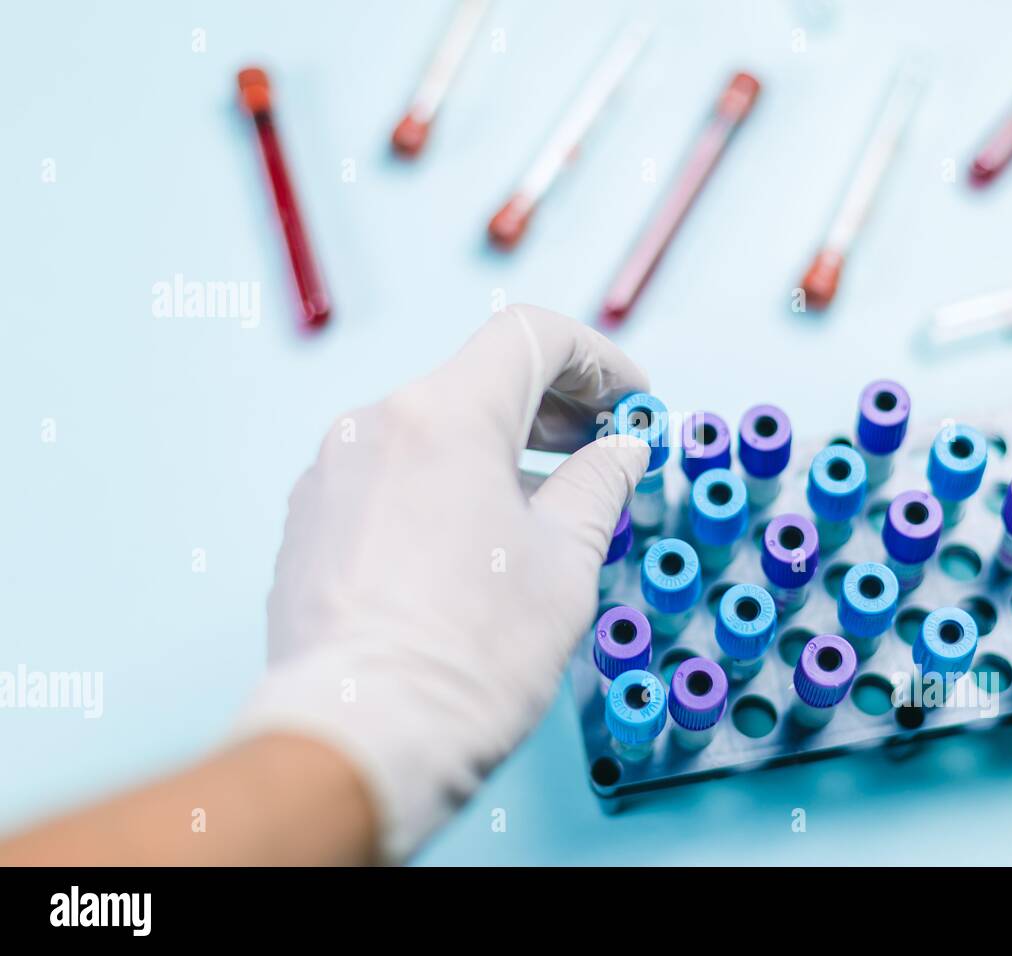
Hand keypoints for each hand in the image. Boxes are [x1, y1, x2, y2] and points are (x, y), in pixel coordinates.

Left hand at [235, 305, 649, 859]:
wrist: (360, 739)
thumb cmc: (470, 655)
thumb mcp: (566, 561)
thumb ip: (598, 483)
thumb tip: (619, 450)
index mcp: (445, 417)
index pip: (531, 338)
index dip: (596, 359)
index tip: (630, 400)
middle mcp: (376, 425)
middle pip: (478, 381)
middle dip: (551, 406)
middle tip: (600, 447)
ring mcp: (332, 472)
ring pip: (431, 430)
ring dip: (497, 448)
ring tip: (543, 502)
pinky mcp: (309, 521)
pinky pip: (390, 475)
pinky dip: (442, 484)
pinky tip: (473, 539)